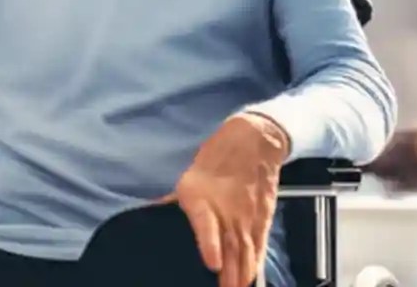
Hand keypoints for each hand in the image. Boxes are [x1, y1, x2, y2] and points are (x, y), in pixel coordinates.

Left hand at [160, 113, 289, 286]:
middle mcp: (227, 212)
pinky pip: (259, 247)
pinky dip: (255, 265)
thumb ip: (173, 201)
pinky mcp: (263, 220)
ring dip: (242, 275)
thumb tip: (153, 212)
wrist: (254, 142)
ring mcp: (247, 218)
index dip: (210, 244)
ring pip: (246, 252)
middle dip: (228, 274)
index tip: (212, 263)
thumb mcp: (187, 177)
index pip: (207, 225)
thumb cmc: (216, 159)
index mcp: (202, 199)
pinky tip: (252, 279)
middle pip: (230, 248)